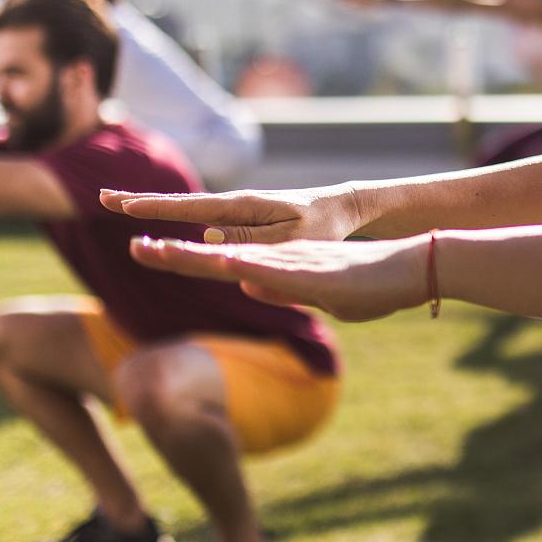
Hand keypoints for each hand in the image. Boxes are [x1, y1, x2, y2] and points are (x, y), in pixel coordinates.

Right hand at [102, 184, 363, 241]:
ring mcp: (235, 208)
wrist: (340, 208)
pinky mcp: (240, 215)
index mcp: (243, 207)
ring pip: (185, 208)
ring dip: (150, 204)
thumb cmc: (320, 226)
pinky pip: (200, 214)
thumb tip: (207, 236)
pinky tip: (158, 214)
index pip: (190, 208)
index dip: (155, 207)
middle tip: (99, 196)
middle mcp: (234, 204)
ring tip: (115, 201)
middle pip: (178, 203)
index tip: (122, 204)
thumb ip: (251, 237)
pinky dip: (173, 211)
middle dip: (140, 200)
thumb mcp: (290, 237)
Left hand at [129, 235, 428, 321]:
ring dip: (196, 258)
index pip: (218, 264)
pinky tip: (225, 264)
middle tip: (132, 248)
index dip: (181, 260)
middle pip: (216, 257)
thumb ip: (277, 288)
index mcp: (275, 269)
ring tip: (158, 251)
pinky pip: (277, 272)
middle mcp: (279, 260)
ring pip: (237, 260)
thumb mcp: (312, 293)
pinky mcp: (316, 274)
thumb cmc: (367, 286)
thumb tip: (244, 284)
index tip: (145, 253)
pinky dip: (249, 267)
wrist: (409, 271)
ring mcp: (295, 265)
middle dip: (172, 255)